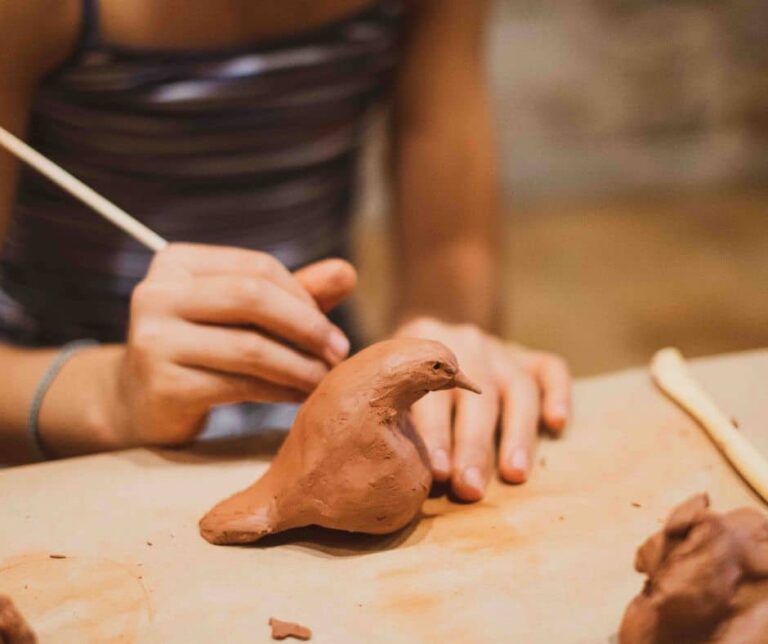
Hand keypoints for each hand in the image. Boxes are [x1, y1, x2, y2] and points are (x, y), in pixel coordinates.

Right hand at [108, 243, 356, 445]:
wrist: (138, 402)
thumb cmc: (203, 349)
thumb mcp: (246, 315)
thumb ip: (294, 292)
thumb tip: (348, 272)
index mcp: (177, 262)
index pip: (258, 268)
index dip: (304, 298)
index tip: (329, 330)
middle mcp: (157, 293)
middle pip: (253, 297)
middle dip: (307, 326)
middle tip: (339, 352)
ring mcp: (153, 339)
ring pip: (250, 347)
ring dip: (300, 366)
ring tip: (325, 380)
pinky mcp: (162, 385)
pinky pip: (239, 385)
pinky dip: (279, 391)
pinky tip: (298, 397)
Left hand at [395, 317, 571, 500]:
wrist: (426, 343)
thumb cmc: (398, 383)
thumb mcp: (385, 385)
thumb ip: (388, 413)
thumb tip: (389, 473)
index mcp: (422, 344)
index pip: (429, 388)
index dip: (434, 431)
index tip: (437, 471)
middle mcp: (465, 342)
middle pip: (475, 394)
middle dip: (473, 445)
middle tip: (470, 489)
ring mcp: (499, 348)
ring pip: (516, 387)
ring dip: (516, 433)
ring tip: (513, 475)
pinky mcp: (528, 357)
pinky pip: (550, 369)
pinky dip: (558, 395)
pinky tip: (557, 424)